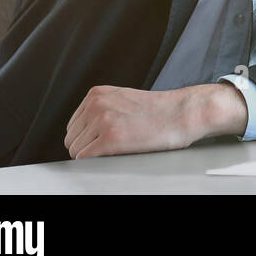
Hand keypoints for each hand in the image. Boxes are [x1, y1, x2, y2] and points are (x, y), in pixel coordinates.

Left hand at [64, 83, 246, 158]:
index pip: (73, 125)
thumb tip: (84, 131)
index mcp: (97, 94)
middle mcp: (96, 104)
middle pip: (71, 138)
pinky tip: (115, 155)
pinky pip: (85, 158)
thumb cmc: (160, 110)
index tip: (101, 141)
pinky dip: (96, 162)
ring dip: (93, 155)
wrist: (183, 113)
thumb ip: (102, 108)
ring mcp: (102, 121)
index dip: (86, 138)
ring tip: (117, 150)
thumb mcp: (124, 99)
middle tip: (110, 148)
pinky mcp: (110, 138)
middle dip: (87, 147)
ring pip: (76, 150)